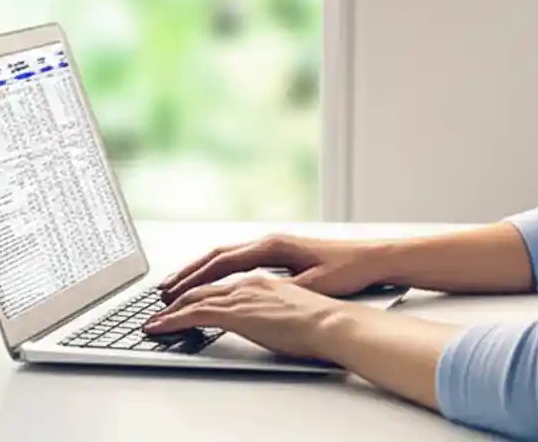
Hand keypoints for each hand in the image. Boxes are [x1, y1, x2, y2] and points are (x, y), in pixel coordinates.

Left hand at [143, 275, 349, 359]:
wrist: (332, 321)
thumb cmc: (323, 320)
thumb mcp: (296, 307)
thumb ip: (276, 308)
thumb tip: (270, 319)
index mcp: (262, 278)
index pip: (223, 278)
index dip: (202, 285)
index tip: (188, 293)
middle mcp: (248, 281)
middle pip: (204, 283)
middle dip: (179, 291)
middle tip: (162, 301)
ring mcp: (240, 294)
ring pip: (194, 296)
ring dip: (171, 307)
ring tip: (155, 318)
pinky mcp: (236, 311)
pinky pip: (194, 313)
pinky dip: (172, 319)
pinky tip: (160, 327)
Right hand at [158, 233, 388, 302]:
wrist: (374, 257)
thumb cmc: (349, 269)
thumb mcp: (314, 284)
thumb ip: (282, 288)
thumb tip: (255, 294)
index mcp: (272, 246)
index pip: (223, 262)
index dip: (196, 279)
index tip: (174, 294)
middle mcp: (268, 242)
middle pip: (216, 256)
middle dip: (187, 273)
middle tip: (163, 290)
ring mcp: (273, 247)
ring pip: (225, 257)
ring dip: (200, 271)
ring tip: (177, 286)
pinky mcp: (279, 255)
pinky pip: (238, 262)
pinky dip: (217, 271)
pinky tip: (210, 282)